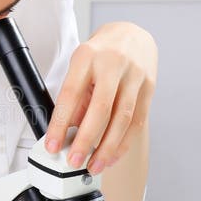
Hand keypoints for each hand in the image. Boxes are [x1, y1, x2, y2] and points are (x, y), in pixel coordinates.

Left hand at [45, 22, 157, 173]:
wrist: (133, 34)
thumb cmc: (101, 53)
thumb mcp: (80, 66)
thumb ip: (75, 97)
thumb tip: (66, 132)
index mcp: (87, 56)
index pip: (70, 94)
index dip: (59, 123)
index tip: (52, 145)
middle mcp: (112, 64)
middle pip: (100, 108)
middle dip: (86, 140)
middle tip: (74, 161)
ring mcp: (134, 75)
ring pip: (122, 119)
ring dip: (107, 148)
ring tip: (94, 166)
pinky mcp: (149, 87)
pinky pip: (137, 121)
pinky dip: (123, 143)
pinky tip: (112, 155)